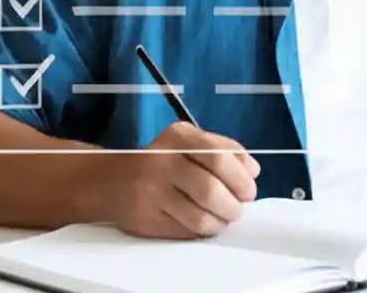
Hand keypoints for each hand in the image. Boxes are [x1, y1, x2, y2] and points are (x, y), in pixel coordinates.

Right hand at [97, 122, 259, 238]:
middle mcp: (162, 161)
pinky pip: (185, 230)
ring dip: (220, 221)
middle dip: (233, 204)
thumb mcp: (190, 142)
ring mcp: (151, 192)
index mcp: (179, 137)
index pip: (220, 157)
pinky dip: (202, 230)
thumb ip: (225, 149)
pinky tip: (203, 223)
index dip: (240, 178)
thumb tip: (253, 171)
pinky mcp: (145, 218)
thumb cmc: (164, 160)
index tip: (249, 190)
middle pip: (211, 190)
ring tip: (222, 218)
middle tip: (237, 208)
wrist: (113, 180)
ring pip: (200, 216)